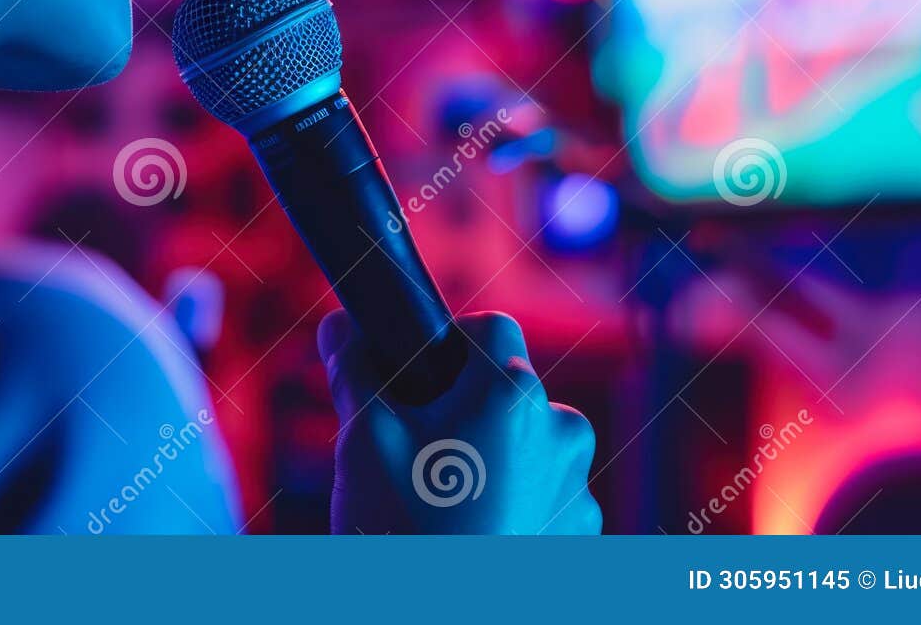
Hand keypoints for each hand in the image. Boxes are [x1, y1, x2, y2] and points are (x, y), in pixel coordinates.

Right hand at [318, 309, 600, 534]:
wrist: (441, 621)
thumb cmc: (401, 531)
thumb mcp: (362, 441)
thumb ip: (353, 368)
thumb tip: (339, 325)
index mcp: (512, 392)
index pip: (491, 328)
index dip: (451, 345)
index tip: (421, 383)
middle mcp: (560, 430)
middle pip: (512, 388)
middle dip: (470, 408)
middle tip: (424, 451)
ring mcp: (576, 486)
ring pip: (530, 444)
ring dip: (496, 457)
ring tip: (447, 502)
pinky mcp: (581, 534)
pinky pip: (547, 494)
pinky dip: (516, 503)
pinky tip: (474, 532)